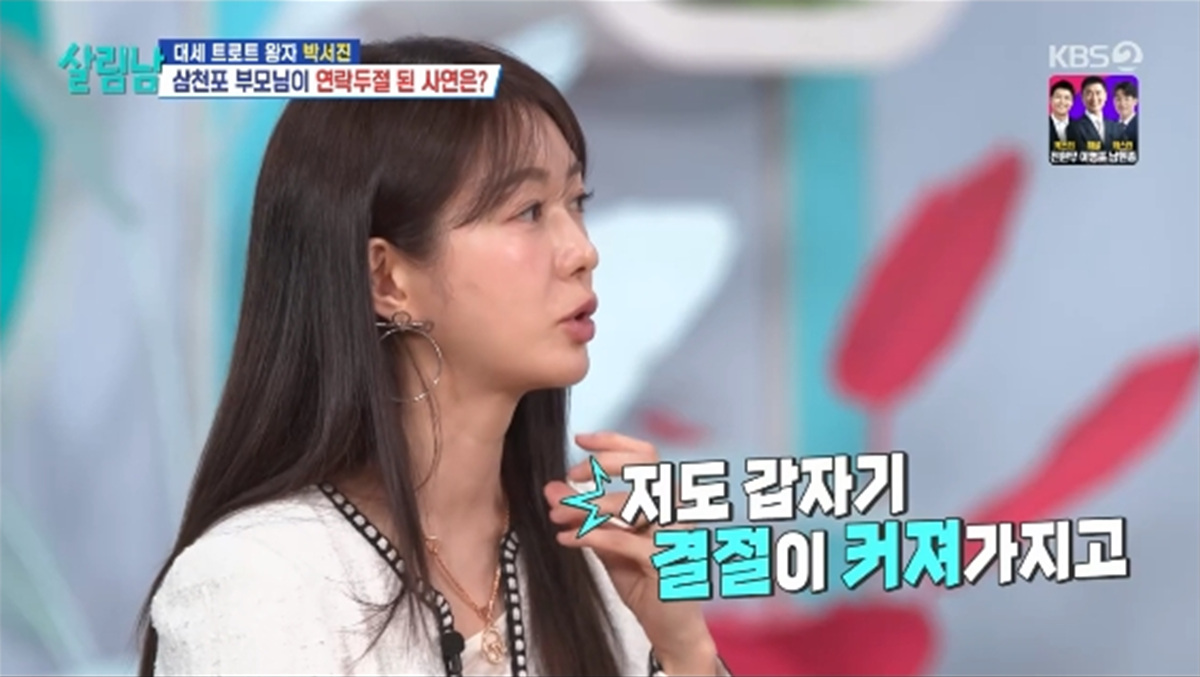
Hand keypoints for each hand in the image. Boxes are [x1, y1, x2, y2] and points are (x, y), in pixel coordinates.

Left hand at [544, 432, 719, 675]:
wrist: (669, 628)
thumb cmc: (643, 581)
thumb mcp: (607, 543)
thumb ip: (584, 516)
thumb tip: (550, 488)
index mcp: (667, 501)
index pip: (646, 455)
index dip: (613, 442)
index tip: (580, 440)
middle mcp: (678, 512)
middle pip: (645, 467)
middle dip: (603, 465)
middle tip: (571, 476)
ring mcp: (676, 535)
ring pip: (631, 504)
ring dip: (587, 507)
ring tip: (557, 517)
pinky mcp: (666, 562)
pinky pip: (622, 540)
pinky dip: (589, 537)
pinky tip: (565, 540)